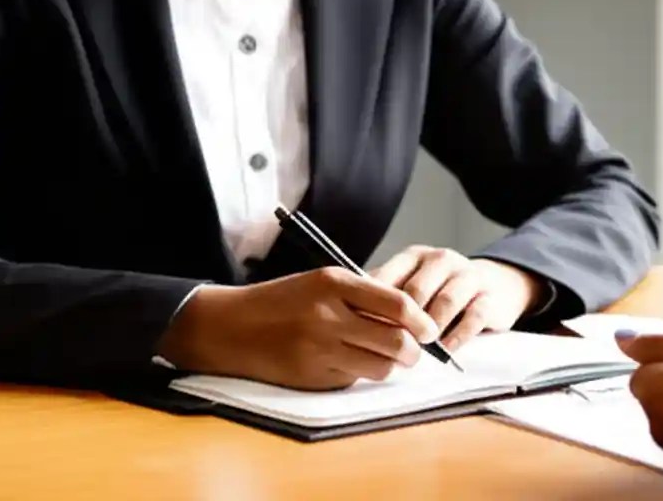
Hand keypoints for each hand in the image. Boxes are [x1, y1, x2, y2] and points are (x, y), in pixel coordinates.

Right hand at [156, 268, 439, 390]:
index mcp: (333, 283)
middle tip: (415, 352)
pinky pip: (354, 379)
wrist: (231, 327)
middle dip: (414, 351)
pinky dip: (361, 374)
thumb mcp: (321, 283)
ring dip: (392, 366)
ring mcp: (320, 349)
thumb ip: (362, 296)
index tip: (430, 329)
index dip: (421, 320)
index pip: (396, 303)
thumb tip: (409, 318)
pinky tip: (349, 363)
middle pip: (395, 341)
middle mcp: (328, 316)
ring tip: (389, 360)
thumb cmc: (283, 301)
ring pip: (380, 367)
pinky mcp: (312, 377)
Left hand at [372, 246, 543, 350]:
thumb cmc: (438, 292)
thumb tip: (348, 318)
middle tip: (394, 345)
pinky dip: (458, 336)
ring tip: (421, 349)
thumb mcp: (410, 286)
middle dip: (405, 322)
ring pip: (447, 301)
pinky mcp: (489, 295)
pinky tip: (446, 350)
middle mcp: (441, 260)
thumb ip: (383, 298)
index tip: (366, 331)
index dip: (376, 307)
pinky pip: (474, 316)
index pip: (390, 277)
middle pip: (417, 290)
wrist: (492, 285)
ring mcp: (467, 276)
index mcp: (414, 257)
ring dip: (432, 329)